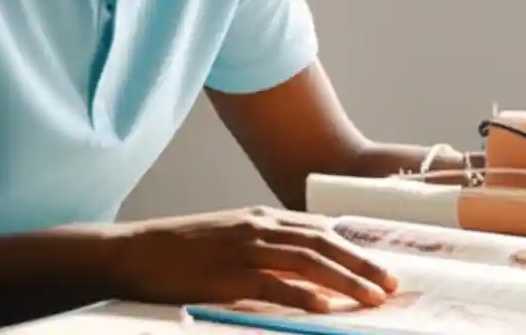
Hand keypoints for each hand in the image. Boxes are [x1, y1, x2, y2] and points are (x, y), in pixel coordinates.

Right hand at [106, 205, 398, 312]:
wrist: (134, 252)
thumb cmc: (181, 250)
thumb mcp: (230, 237)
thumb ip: (265, 246)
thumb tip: (303, 266)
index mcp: (261, 218)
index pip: (320, 230)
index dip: (354, 248)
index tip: (381, 266)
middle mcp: (259, 227)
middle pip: (324, 244)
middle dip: (362, 264)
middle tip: (392, 284)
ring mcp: (244, 249)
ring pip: (308, 262)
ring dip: (345, 280)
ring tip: (372, 298)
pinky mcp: (227, 275)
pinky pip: (273, 285)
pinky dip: (302, 296)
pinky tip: (324, 308)